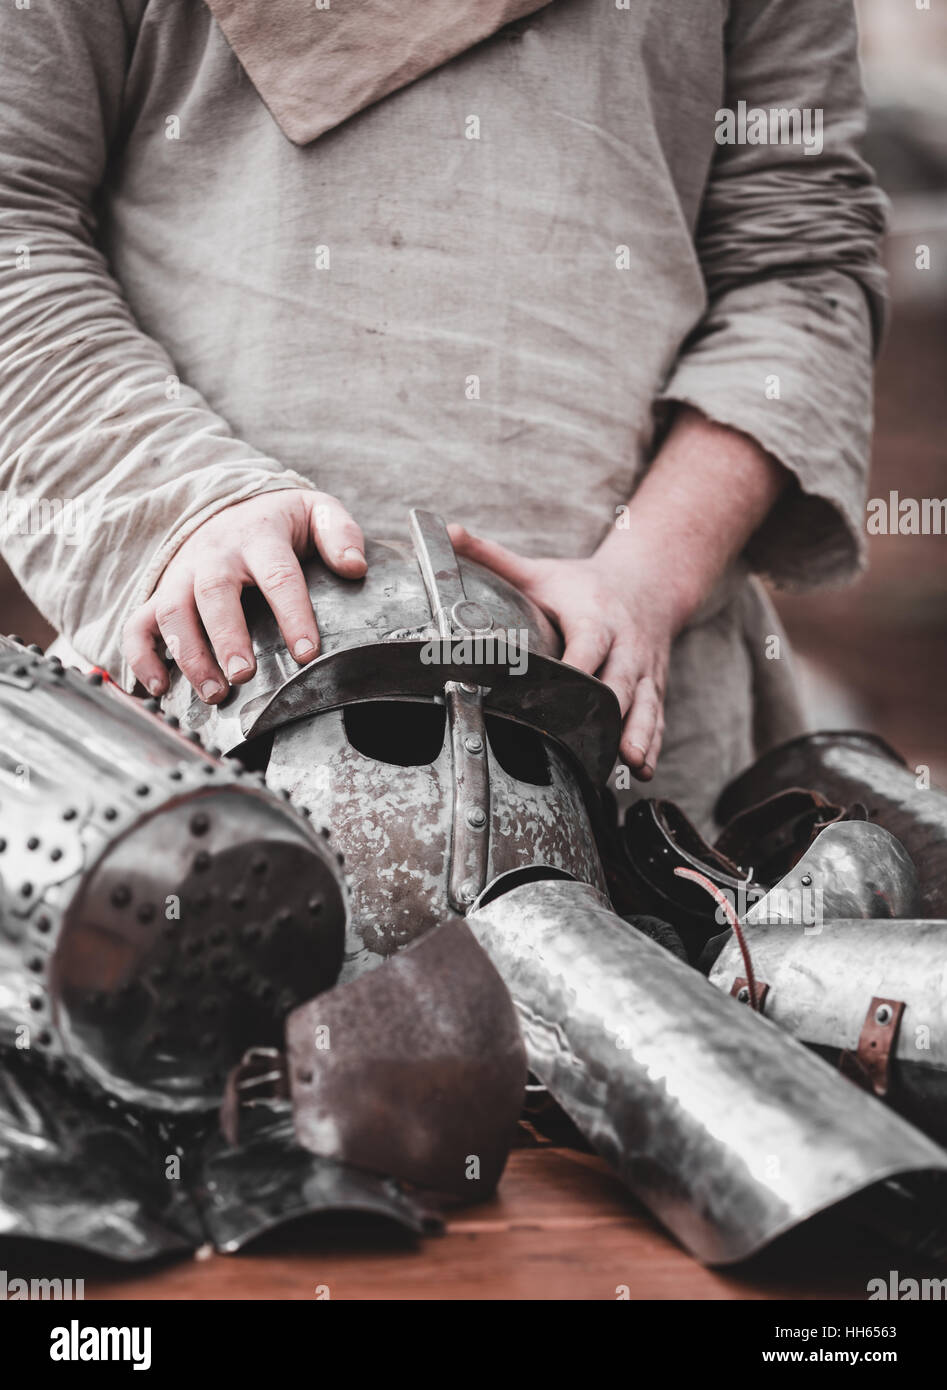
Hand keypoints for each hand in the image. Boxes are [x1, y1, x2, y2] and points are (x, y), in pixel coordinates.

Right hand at [123, 489, 365, 702]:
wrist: (232, 507)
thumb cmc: (281, 523)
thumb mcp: (317, 513)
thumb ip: (340, 534)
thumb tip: (355, 567)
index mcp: (260, 537)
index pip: (278, 575)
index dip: (292, 614)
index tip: (306, 653)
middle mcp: (215, 554)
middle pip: (214, 592)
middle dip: (226, 636)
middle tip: (244, 676)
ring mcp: (183, 574)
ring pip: (172, 610)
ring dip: (189, 654)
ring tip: (213, 693)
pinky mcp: (162, 593)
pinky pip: (138, 624)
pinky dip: (141, 657)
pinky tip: (158, 689)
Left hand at [448, 525, 692, 778]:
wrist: (650, 582)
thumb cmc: (584, 583)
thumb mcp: (541, 570)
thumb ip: (494, 557)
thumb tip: (448, 531)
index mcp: (596, 617)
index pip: (589, 643)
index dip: (579, 666)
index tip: (562, 688)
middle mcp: (626, 646)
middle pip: (620, 681)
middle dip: (608, 711)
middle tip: (590, 741)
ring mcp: (644, 671)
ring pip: (646, 705)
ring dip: (639, 734)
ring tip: (629, 763)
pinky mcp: (654, 689)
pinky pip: (657, 719)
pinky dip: (652, 745)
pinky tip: (643, 772)